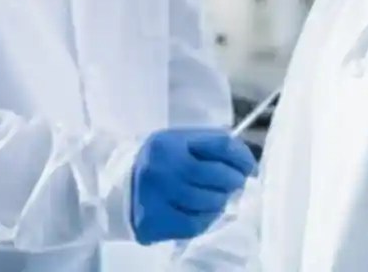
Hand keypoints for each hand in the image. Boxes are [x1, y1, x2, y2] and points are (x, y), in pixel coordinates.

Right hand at [130, 128, 256, 244]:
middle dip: (234, 181)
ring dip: (221, 201)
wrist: (118, 187)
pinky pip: (195, 224)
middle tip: (236, 184)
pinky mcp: (155, 221)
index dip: (242, 157)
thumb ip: (210, 146)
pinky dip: (207, 219)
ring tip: (218, 197)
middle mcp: (162, 167)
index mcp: (169, 142)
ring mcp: (157, 196)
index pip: (221, 144)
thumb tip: (247, 164)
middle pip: (217, 175)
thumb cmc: (160, 163)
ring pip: (209, 202)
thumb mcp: (179, 143)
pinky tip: (204, 212)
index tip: (249, 167)